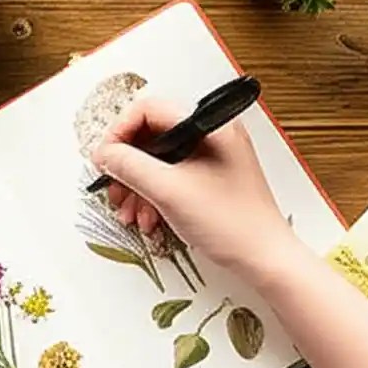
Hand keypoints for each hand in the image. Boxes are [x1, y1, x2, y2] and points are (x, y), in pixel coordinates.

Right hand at [91, 95, 306, 283]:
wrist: (263, 259)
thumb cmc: (230, 223)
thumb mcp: (169, 191)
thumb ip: (130, 166)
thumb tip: (104, 153)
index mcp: (209, 125)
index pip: (149, 109)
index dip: (120, 132)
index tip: (105, 159)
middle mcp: (212, 134)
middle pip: (151, 135)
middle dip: (127, 165)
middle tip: (114, 189)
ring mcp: (212, 156)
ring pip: (158, 159)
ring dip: (137, 185)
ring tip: (130, 212)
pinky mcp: (210, 177)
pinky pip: (171, 176)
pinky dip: (153, 195)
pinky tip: (148, 218)